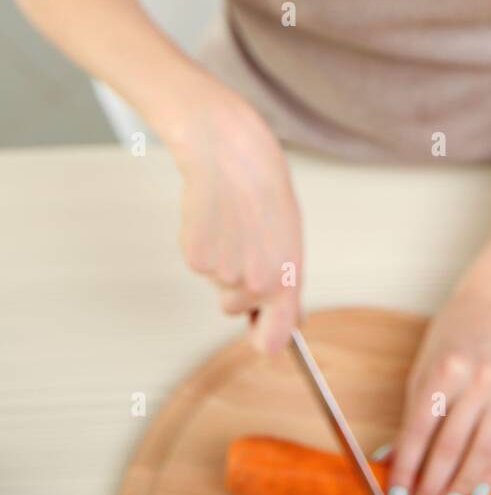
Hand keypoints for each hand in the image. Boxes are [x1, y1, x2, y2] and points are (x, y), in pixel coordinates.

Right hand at [166, 80, 302, 355]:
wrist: (233, 153)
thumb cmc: (264, 186)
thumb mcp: (290, 236)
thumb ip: (288, 281)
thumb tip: (291, 321)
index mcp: (287, 277)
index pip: (273, 341)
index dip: (263, 340)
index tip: (259, 334)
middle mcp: (256, 282)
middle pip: (237, 307)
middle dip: (238, 285)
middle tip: (245, 241)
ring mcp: (223, 273)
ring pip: (217, 283)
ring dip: (222, 261)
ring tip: (233, 223)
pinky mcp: (196, 259)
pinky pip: (199, 265)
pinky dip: (203, 246)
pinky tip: (214, 218)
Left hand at [380, 280, 490, 494]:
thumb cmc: (452, 338)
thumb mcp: (422, 370)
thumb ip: (410, 418)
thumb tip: (391, 461)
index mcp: (445, 370)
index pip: (419, 431)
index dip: (406, 468)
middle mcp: (477, 380)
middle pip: (450, 447)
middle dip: (431, 486)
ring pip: (481, 452)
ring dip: (462, 486)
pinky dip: (490, 472)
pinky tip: (476, 489)